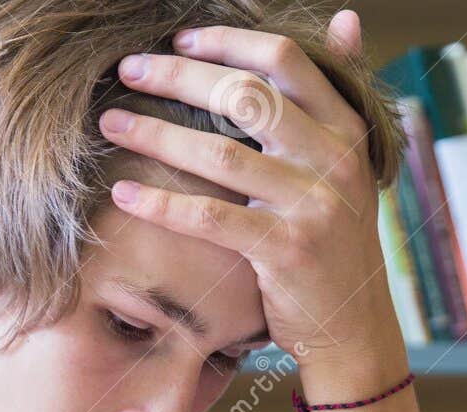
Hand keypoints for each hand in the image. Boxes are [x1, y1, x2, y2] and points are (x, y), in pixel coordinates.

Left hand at [101, 12, 405, 387]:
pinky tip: (124, 191)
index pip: (284, 60)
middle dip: (177, 76)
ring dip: (155, 132)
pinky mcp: (286, 251)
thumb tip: (344, 19)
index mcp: (347, 129)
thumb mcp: (349, 165)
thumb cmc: (337, 241)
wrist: (355, 326)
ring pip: (220, 154)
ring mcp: (313, 206)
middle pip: (245, 95)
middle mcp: (335, 161)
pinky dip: (161, 203)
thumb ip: (335, 97)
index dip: (227, 42)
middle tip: (127, 69)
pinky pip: (210, 217)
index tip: (178, 40)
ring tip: (111, 122)